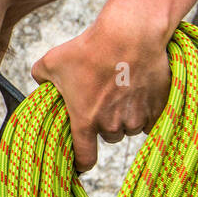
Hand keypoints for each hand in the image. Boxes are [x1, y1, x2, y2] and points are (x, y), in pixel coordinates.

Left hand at [30, 17, 171, 173]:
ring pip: (131, 127)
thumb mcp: (53, 61)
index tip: (81, 161)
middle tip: (104, 99)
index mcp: (85, 121)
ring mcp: (137, 118)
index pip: (84, 159)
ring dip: (127, 116)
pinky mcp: (158, 109)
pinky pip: (151, 120)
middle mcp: (112, 125)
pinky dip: (147, 112)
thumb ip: (40, 76)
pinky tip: (141, 92)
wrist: (130, 34)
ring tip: (123, 89)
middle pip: (109, 136)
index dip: (82, 162)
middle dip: (106, 123)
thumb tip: (39, 81)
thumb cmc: (90, 48)